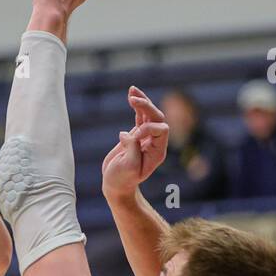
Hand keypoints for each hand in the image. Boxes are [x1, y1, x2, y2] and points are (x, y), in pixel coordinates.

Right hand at [102, 86, 168, 202]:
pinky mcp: (136, 134)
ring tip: (132, 90)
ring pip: (149, 114)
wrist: (115, 184)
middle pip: (157, 118)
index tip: (132, 136)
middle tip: (133, 100)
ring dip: (142, 101)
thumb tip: (127, 134)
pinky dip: (136, 105)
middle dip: (147, 107)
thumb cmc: (122, 179)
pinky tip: (130, 94)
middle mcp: (155, 142)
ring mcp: (146, 137)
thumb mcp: (128, 168)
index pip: (160, 130)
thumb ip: (132, 150)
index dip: (147, 128)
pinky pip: (140, 116)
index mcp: (158, 152)